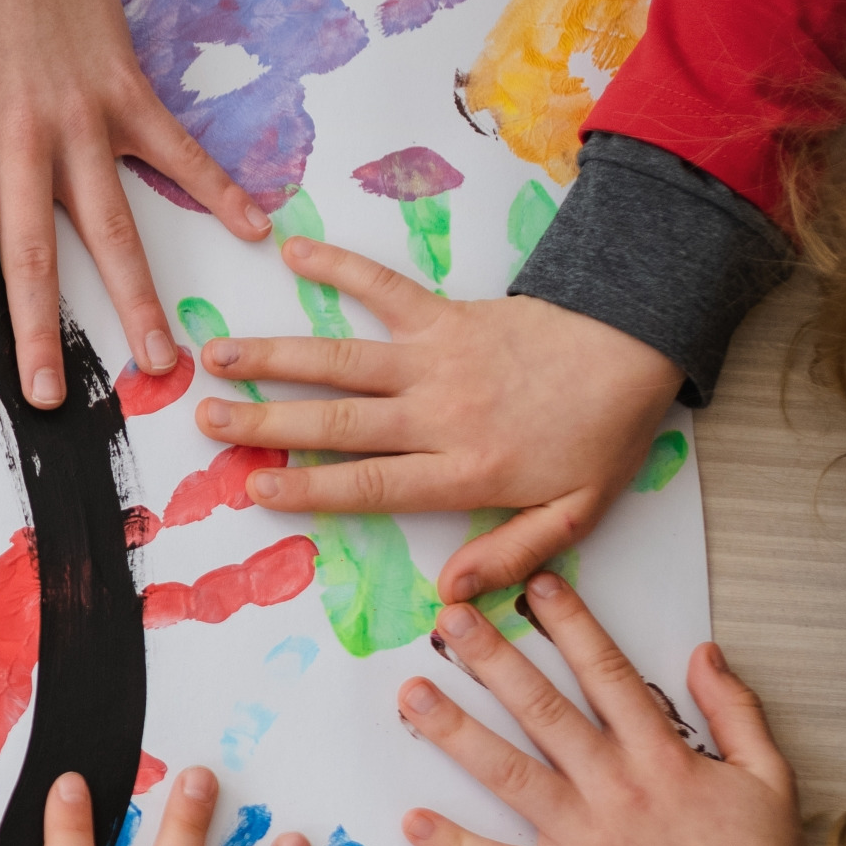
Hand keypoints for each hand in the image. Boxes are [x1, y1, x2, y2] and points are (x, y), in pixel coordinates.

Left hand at [0, 0, 267, 410]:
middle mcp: (23, 140)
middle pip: (32, 252)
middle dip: (39, 328)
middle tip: (54, 396)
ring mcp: (82, 120)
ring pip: (113, 222)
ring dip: (138, 293)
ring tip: (163, 357)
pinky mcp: (126, 92)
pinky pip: (178, 151)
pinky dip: (218, 186)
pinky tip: (257, 229)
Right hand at [197, 237, 683, 597]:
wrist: (638, 344)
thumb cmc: (603, 433)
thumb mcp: (577, 512)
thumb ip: (514, 552)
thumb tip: (452, 593)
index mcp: (466, 468)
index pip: (372, 483)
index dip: (310, 487)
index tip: (256, 487)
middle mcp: (440, 412)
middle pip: (339, 421)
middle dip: (266, 421)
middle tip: (207, 421)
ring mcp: (439, 358)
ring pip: (344, 359)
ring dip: (276, 356)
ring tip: (217, 355)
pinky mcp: (447, 313)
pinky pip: (385, 289)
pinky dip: (340, 268)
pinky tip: (292, 252)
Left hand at [399, 575, 819, 845]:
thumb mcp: (769, 775)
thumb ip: (735, 708)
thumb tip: (704, 650)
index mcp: (662, 756)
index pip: (608, 674)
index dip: (570, 625)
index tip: (535, 586)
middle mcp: (616, 788)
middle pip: (544, 711)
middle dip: (494, 660)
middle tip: (448, 621)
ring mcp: (586, 839)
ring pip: (510, 775)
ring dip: (457, 733)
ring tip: (412, 696)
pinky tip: (412, 822)